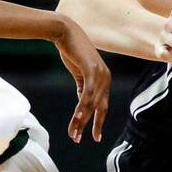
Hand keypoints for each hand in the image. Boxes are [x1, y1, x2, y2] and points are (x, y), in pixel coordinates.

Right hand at [54, 17, 110, 142]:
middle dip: (89, 126)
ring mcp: (101, 74)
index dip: (98, 122)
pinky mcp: (92, 70)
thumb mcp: (79, 72)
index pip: (103, 105)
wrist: (65, 32)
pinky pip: (87, 94)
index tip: (96, 136)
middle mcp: (106, 78)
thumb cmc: (71, 50)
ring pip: (91, 104)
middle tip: (79, 139)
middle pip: (99, 108)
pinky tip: (77, 118)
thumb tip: (83, 103)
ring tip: (74, 133)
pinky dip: (82, 107)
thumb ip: (83, 87)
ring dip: (81, 120)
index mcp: (104, 79)